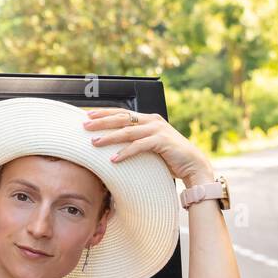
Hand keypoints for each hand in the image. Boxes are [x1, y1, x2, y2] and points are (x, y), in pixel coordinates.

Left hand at [83, 107, 213, 185]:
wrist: (192, 164)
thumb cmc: (170, 157)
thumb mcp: (150, 145)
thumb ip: (136, 140)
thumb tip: (115, 144)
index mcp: (148, 119)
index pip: (122, 112)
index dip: (104, 113)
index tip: (87, 115)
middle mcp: (152, 121)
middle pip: (121, 118)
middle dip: (101, 121)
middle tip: (84, 125)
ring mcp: (157, 130)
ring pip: (128, 131)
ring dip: (109, 137)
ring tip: (95, 143)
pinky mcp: (162, 141)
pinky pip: (139, 146)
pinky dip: (125, 152)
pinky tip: (113, 159)